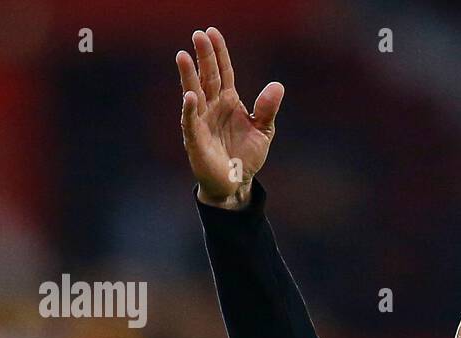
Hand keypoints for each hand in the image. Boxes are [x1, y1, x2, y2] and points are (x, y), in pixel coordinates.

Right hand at [176, 27, 283, 208]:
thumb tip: (277, 85)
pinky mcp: (195, 140)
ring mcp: (201, 121)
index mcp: (228, 101)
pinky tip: (190, 96)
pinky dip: (189, 109)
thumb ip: (267, 109)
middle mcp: (212, 107)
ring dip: (188, 76)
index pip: (223, 72)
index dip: (219, 53)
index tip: (212, 32)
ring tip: (183, 56)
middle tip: (198, 35)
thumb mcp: (264, 130)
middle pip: (207, 77)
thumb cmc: (246, 155)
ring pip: (193, 93)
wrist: (237, 183)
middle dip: (203, 56)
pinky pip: (190, 122)